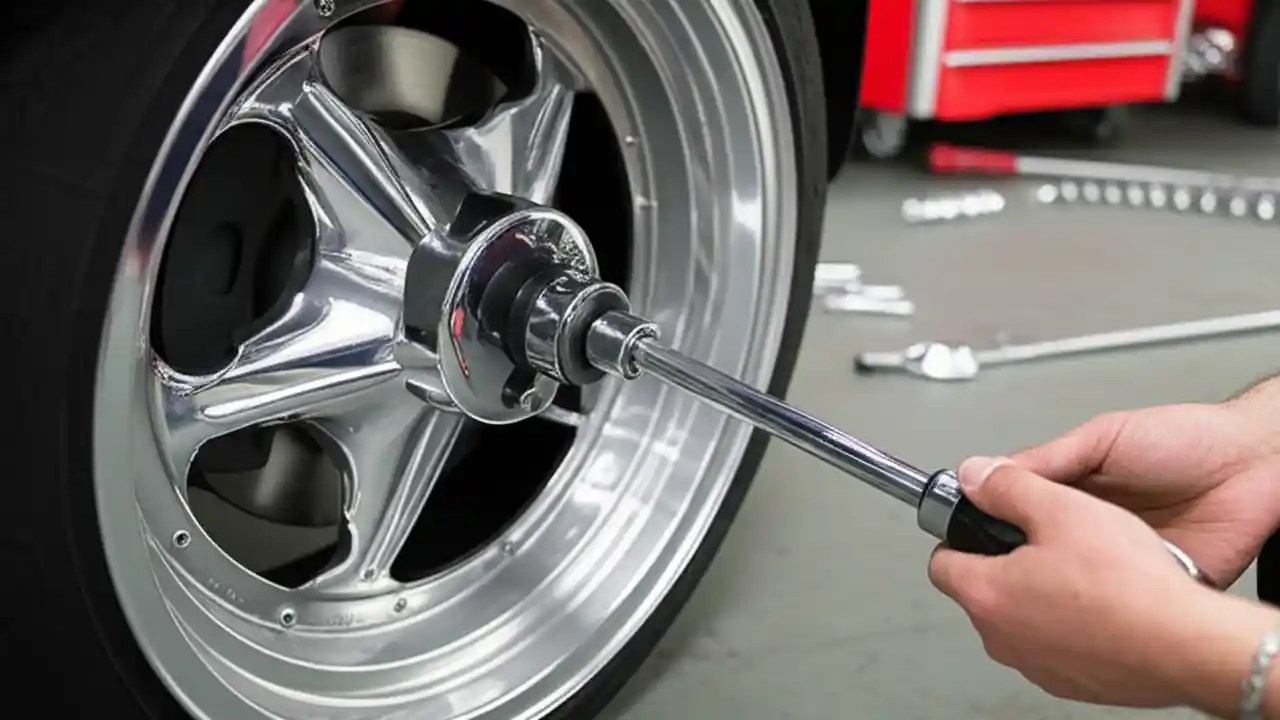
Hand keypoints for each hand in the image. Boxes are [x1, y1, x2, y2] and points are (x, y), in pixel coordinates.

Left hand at [929, 457, 1215, 708]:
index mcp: (986, 594)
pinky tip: (1108, 604)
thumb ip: (1008, 486)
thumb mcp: (1062, 507)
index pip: (941, 562)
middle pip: (983, 591)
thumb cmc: (1129, 584)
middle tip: (1048, 540)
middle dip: (1007, 563)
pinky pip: (1060, 645)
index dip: (961, 535)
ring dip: (1043, 595)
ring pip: (1023, 620)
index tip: (982, 523)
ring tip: (1087, 571)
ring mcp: (1039, 666)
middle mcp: (1003, 638)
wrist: (1189, 645)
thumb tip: (976, 475)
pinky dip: (1074, 625)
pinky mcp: (1076, 683)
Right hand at [1012, 403, 1279, 586]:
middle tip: (1008, 565)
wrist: (1258, 465)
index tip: (969, 533)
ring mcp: (1124, 556)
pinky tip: (1096, 598)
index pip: (1020, 508)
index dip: (995, 520)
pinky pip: (1120, 599)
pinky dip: (1108, 603)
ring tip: (1050, 582)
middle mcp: (1095, 525)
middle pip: (1042, 550)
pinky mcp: (1155, 582)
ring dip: (1065, 583)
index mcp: (1076, 486)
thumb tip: (986, 469)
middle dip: (1024, 560)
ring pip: (1077, 580)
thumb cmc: (1190, 439)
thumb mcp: (1104, 437)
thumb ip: (1048, 458)